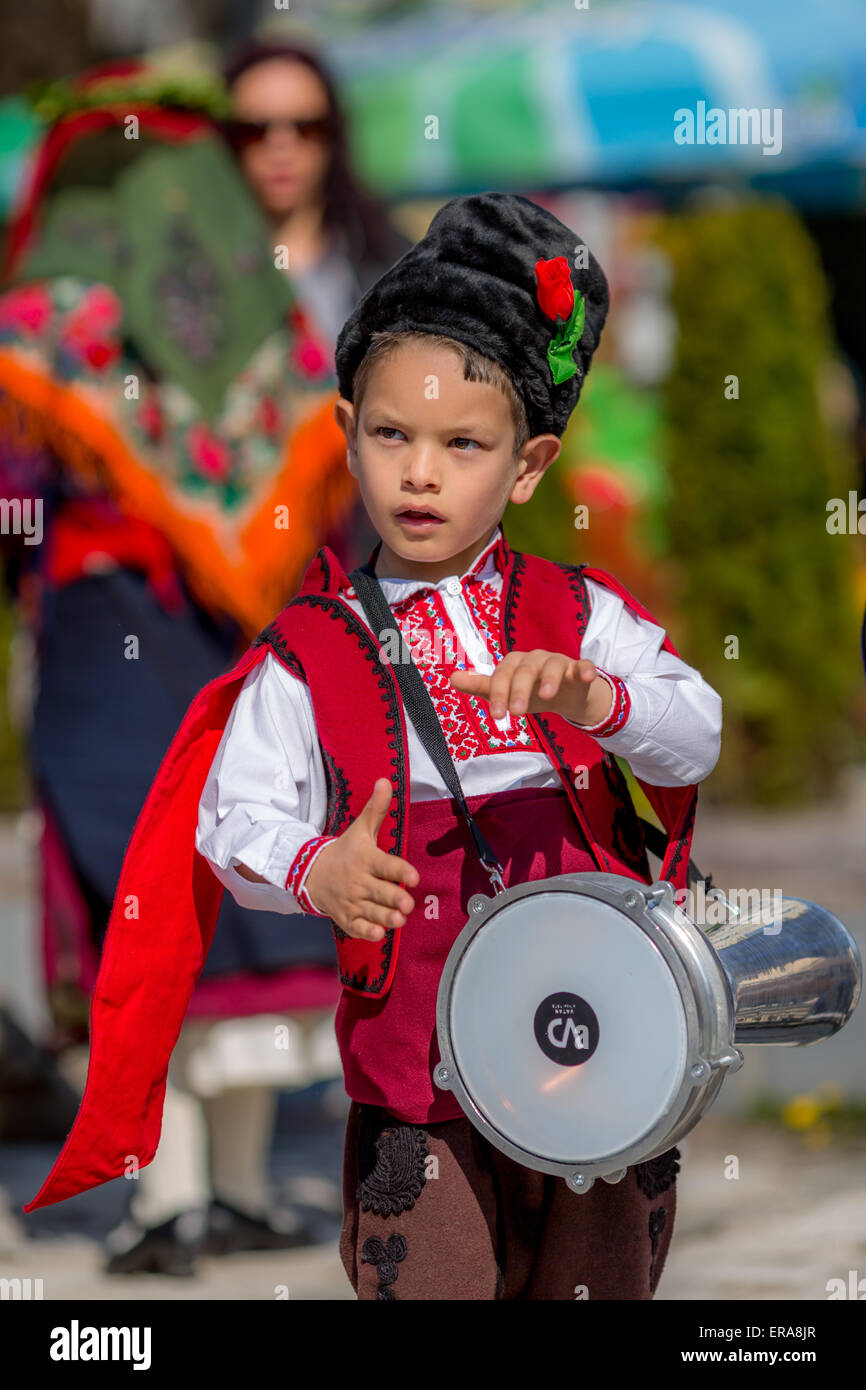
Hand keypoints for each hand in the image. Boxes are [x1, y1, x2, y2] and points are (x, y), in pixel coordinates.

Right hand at [304, 777, 419, 941]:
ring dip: (385, 917)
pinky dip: (366, 932)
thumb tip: (385, 780)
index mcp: (365, 859)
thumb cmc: (345, 851)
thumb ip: (376, 809)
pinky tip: (378, 933)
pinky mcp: (346, 918)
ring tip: (399, 920)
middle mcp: (358, 881)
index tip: (414, 877)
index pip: (385, 864)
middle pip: (379, 891)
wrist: (311, 872)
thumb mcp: (361, 829)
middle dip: (393, 898)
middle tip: (408, 904)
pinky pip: (356, 928)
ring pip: (370, 912)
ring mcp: (351, 901)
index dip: (400, 871)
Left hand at [450, 650, 612, 725]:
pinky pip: (583, 665)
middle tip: (516, 713)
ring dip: (549, 679)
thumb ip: (481, 686)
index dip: (499, 693)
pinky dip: (584, 670)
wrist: (566, 695)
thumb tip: (452, 678)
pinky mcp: (580, 669)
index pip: (503, 674)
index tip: (497, 716)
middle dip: (519, 690)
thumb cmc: (531, 692)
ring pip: (553, 665)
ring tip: (546, 697)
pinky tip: (585, 677)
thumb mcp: (506, 692)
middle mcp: (536, 658)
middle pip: (525, 670)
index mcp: (516, 663)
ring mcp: (559, 662)